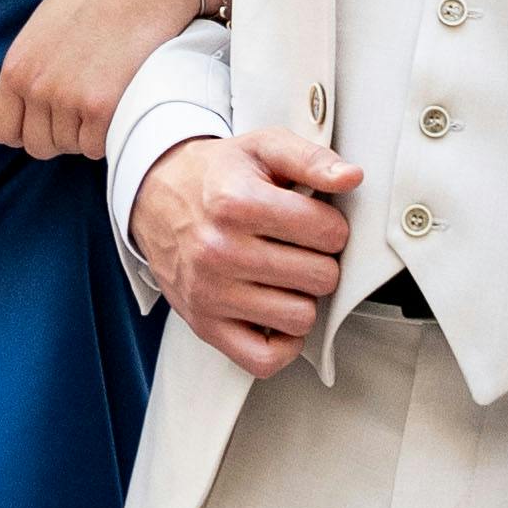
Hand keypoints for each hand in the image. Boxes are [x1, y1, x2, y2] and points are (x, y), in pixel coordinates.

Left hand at [0, 0, 216, 160]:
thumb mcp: (47, 31)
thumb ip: (35, 71)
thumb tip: (36, 112)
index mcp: (16, 66)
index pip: (1, 130)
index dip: (26, 128)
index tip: (49, 116)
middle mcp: (35, 88)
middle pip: (39, 145)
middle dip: (62, 131)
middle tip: (89, 98)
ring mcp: (67, 100)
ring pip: (73, 147)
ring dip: (91, 130)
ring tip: (109, 88)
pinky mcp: (102, 108)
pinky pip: (101, 146)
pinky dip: (114, 131)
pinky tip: (124, 96)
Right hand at [130, 128, 360, 376]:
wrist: (156, 196)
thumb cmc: (216, 176)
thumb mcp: (262, 148)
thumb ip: (311, 158)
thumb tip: (351, 178)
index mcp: (238, 202)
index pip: (327, 231)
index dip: (333, 226)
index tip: (317, 221)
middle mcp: (220, 250)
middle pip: (320, 277)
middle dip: (321, 260)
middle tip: (300, 247)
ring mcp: (211, 293)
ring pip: (300, 317)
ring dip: (303, 297)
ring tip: (287, 275)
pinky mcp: (205, 326)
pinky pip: (265, 359)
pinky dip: (282, 342)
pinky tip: (278, 311)